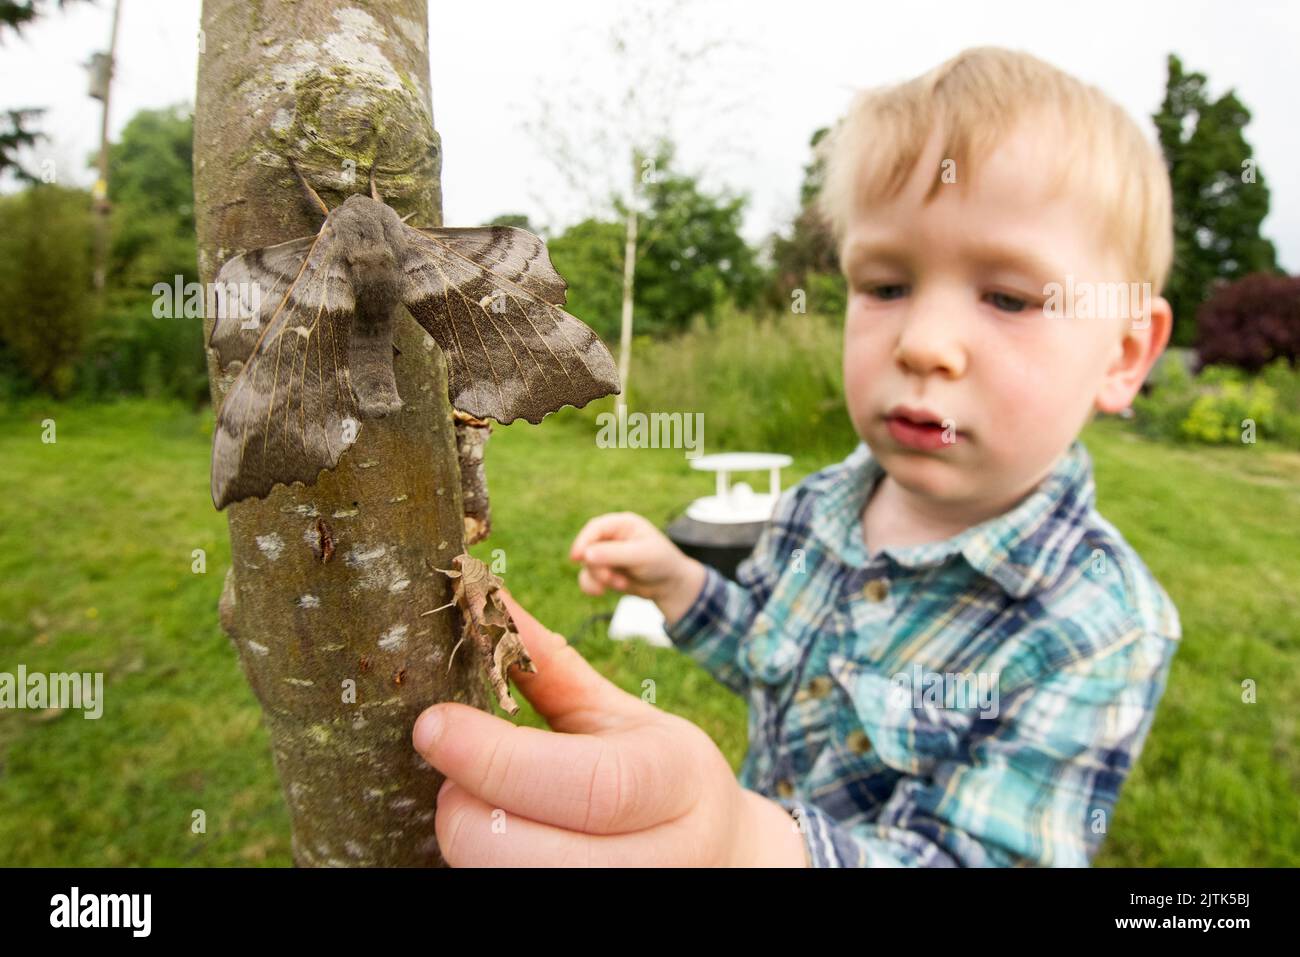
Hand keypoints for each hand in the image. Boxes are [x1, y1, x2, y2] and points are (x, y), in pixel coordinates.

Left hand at [412, 588, 806, 866]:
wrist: (723, 858)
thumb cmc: (660, 775)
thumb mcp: (619, 716)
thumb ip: (550, 664)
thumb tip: (485, 598)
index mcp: (676, 781)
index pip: (584, 783)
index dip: (495, 758)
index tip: (432, 724)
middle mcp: (664, 858)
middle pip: (531, 855)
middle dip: (464, 811)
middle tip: (451, 778)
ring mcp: (632, 902)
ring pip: (512, 887)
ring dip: (471, 845)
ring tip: (479, 809)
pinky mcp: (593, 931)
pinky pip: (510, 904)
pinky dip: (485, 870)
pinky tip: (496, 841)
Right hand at [569, 511, 706, 626]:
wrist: (670, 586)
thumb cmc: (662, 563)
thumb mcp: (641, 556)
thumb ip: (614, 554)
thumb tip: (586, 554)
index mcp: (622, 524)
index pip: (595, 528)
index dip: (583, 541)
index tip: (577, 558)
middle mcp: (612, 537)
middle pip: (588, 548)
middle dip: (598, 567)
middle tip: (612, 579)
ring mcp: (606, 555)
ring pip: (586, 565)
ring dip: (599, 578)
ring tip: (621, 584)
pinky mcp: (605, 571)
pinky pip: (587, 578)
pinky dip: (592, 586)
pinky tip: (602, 592)